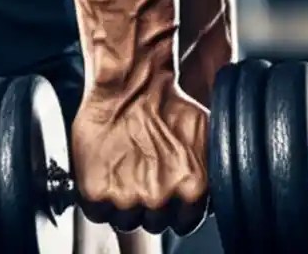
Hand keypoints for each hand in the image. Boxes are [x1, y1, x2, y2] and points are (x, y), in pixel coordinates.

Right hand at [72, 78, 209, 234]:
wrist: (130, 85)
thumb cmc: (167, 103)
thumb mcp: (206, 135)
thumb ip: (209, 168)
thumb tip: (210, 185)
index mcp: (192, 188)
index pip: (186, 222)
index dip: (176, 208)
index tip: (168, 194)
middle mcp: (160, 198)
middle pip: (156, 222)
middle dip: (151, 204)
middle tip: (144, 177)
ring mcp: (127, 198)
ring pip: (126, 220)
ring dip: (125, 203)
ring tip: (124, 173)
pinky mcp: (97, 193)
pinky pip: (98, 212)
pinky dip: (99, 199)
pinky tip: (107, 175)